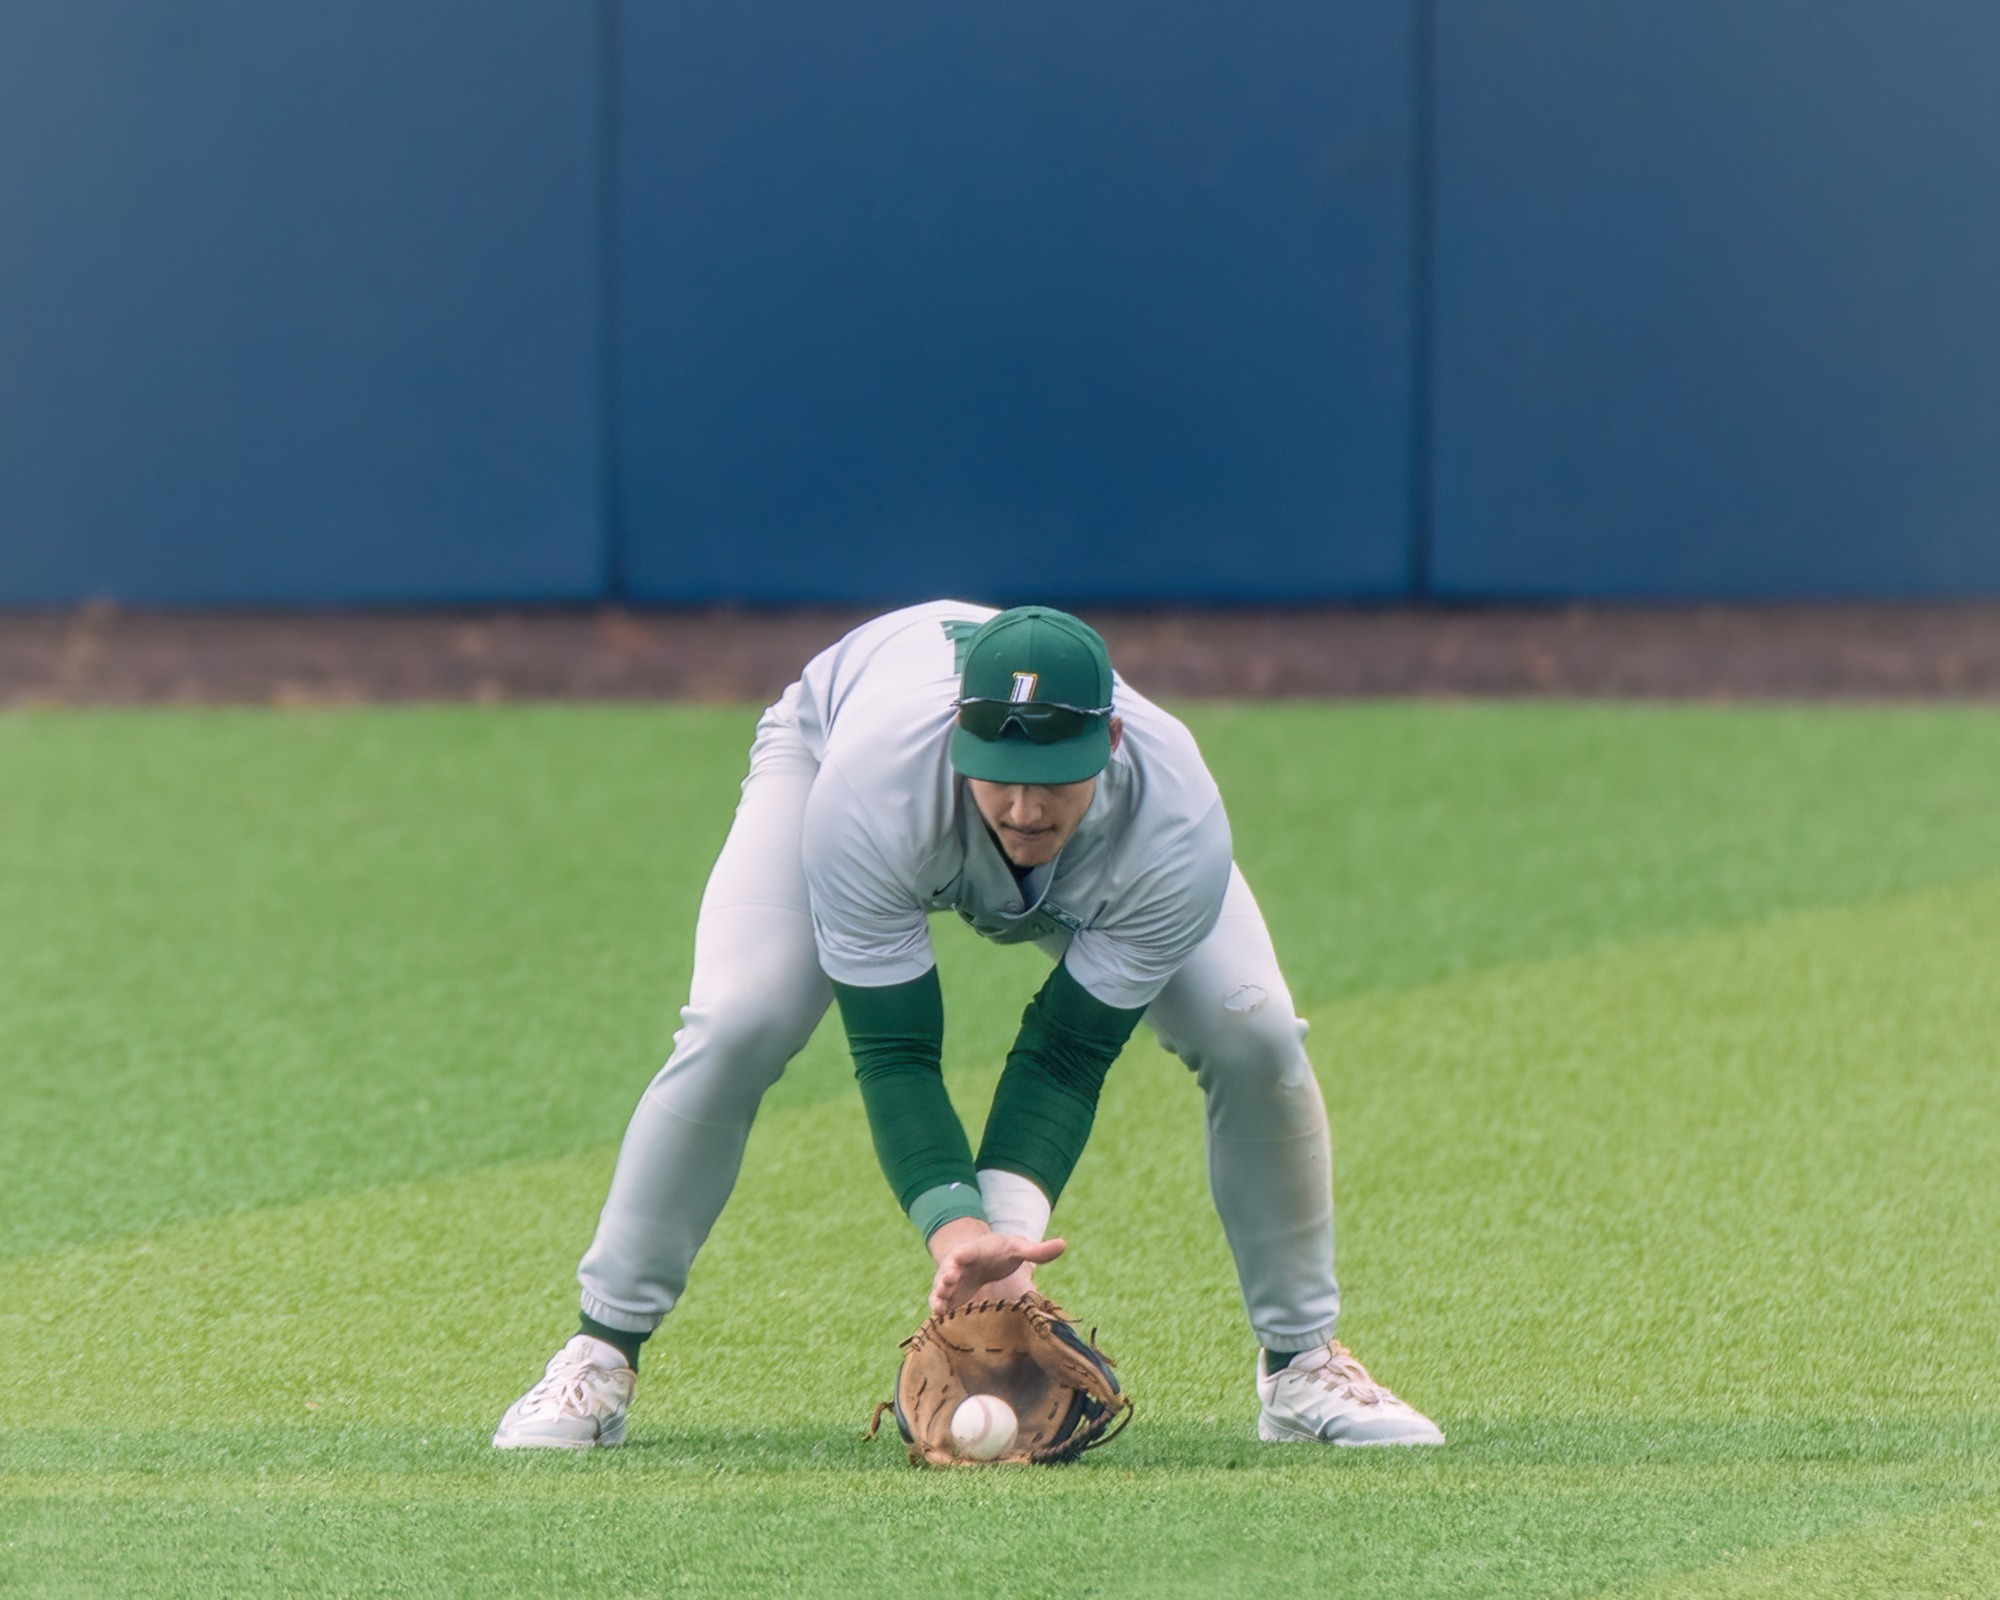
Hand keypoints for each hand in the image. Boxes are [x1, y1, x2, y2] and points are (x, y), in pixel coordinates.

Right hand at [928, 1226, 1065, 1315]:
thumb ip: (1037, 1250)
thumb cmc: (1000, 1251)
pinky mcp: (950, 1296)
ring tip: (939, 1307)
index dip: (963, 1254)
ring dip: (939, 1296)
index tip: (959, 1258)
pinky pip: (940, 1303)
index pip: (967, 1250)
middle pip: (949, 1269)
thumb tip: (1064, 1244)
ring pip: (940, 1288)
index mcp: (975, 1250)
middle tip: (948, 1281)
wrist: (978, 1256)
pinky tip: (941, 1319)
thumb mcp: (1017, 1247)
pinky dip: (939, 1310)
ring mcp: (951, 1281)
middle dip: (947, 1276)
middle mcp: (958, 1265)